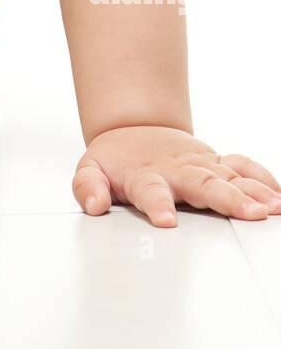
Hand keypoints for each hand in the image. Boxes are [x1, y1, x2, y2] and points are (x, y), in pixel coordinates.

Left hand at [73, 126, 280, 226]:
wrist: (132, 127)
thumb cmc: (115, 157)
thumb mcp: (90, 170)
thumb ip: (88, 188)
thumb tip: (94, 205)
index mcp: (145, 175)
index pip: (150, 191)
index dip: (157, 205)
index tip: (166, 221)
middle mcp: (176, 169)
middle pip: (203, 184)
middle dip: (227, 199)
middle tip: (249, 214)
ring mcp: (199, 164)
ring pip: (229, 176)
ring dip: (252, 192)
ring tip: (271, 208)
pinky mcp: (214, 162)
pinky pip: (241, 165)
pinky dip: (261, 177)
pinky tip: (278, 195)